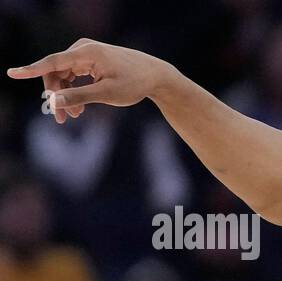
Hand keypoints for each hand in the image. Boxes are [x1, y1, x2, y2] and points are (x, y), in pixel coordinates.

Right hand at [6, 39, 172, 124]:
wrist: (156, 75)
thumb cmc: (135, 83)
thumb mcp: (107, 94)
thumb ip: (79, 97)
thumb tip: (53, 101)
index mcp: (86, 53)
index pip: (52, 62)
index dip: (31, 70)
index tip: (12, 74)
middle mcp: (83, 49)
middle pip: (56, 73)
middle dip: (56, 96)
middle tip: (61, 120)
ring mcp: (86, 54)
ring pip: (64, 76)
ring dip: (66, 96)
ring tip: (74, 117)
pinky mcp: (90, 60)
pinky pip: (73, 76)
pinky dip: (74, 91)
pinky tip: (79, 108)